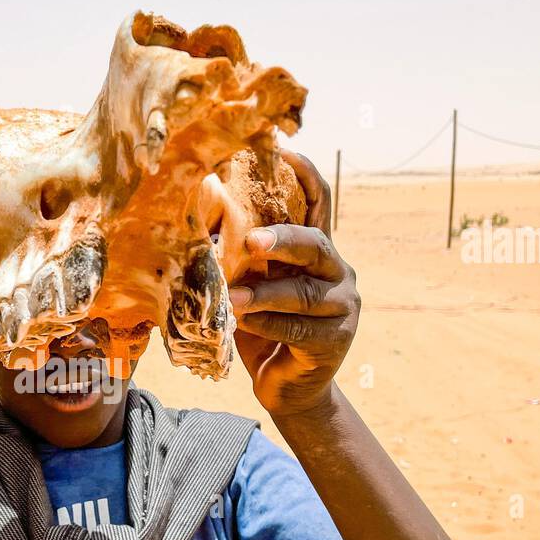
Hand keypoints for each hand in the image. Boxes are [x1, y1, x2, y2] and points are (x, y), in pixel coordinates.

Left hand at [229, 151, 358, 419]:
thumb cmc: (262, 330)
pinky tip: (246, 324)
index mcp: (315, 252)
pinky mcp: (336, 340)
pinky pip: (301, 329)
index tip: (283, 150)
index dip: (305, 176)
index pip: (318, 204)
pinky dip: (270, 325)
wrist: (288, 389)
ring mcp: (342, 307)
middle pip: (316, 244)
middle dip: (282, 239)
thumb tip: (197, 220)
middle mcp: (336, 272)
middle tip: (251, 240)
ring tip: (231, 298)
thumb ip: (241, 260)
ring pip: (304, 293)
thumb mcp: (250, 287)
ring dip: (264, 294)